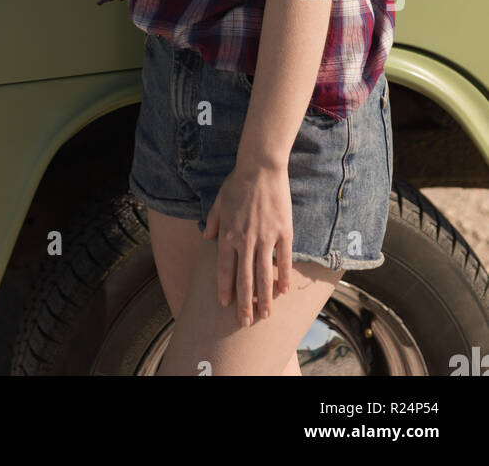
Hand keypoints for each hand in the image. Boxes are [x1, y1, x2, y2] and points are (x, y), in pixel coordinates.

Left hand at [202, 161, 293, 325]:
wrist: (261, 168)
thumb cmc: (238, 183)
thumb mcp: (219, 202)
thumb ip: (213, 222)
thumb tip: (208, 239)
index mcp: (228, 234)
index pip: (225, 269)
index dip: (225, 289)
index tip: (224, 305)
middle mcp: (245, 241)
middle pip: (244, 279)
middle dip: (244, 303)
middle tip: (245, 322)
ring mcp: (266, 238)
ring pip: (264, 275)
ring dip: (264, 298)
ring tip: (265, 315)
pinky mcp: (283, 233)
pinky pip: (284, 260)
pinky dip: (283, 277)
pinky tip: (284, 291)